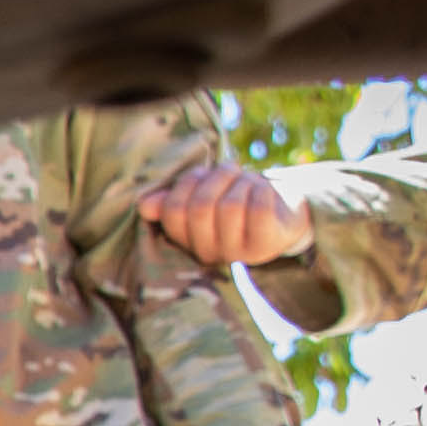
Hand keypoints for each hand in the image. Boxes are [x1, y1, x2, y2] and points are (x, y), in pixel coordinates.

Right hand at [142, 159, 313, 268]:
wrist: (281, 218)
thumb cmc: (234, 201)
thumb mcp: (201, 198)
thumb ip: (172, 201)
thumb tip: (144, 205)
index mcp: (188, 242)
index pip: (173, 211)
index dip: (186, 183)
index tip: (202, 175)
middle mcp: (209, 254)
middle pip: (200, 207)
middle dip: (217, 178)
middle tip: (230, 171)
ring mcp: (238, 253)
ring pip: (230, 206)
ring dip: (241, 181)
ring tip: (247, 180)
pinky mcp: (267, 244)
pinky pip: (258, 208)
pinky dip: (261, 189)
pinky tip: (263, 190)